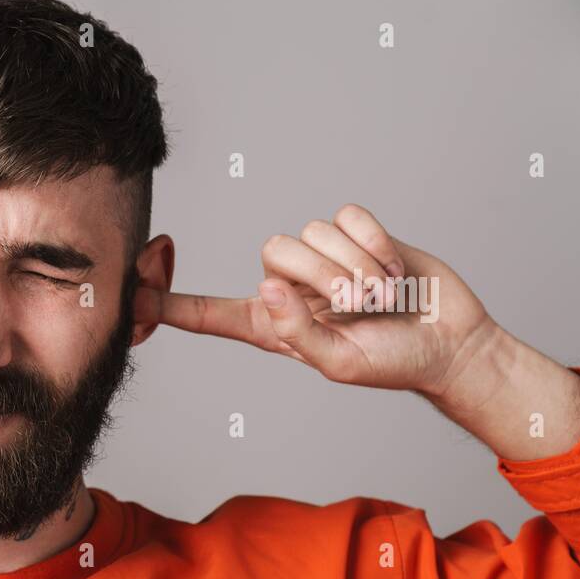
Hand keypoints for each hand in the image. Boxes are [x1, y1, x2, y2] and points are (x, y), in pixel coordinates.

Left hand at [147, 204, 503, 398]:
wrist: (449, 342)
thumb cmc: (390, 362)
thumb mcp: (338, 361)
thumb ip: (296, 330)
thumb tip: (267, 286)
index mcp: (272, 325)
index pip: (210, 313)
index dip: (169, 304)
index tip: (131, 293)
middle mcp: (289, 287)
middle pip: (275, 251)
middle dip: (324, 277)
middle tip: (361, 306)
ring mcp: (323, 257)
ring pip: (314, 233)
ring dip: (357, 267)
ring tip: (383, 297)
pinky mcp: (357, 233)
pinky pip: (350, 216)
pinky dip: (376, 244)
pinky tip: (395, 271)